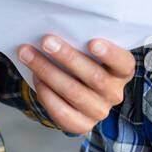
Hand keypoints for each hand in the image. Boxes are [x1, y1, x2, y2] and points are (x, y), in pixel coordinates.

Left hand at [17, 37, 135, 134]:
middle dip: (67, 57)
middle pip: (94, 77)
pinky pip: (62, 111)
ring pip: (73, 92)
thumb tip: (54, 27)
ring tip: (28, 54)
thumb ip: (81, 42)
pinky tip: (36, 77)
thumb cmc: (81, 62)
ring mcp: (99, 111)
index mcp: (122, 71)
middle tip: (46, 41)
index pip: (124, 63)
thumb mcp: (88, 52)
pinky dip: (46, 93)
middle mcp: (114, 93)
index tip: (92, 42)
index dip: (110, 54)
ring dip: (47, 71)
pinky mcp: (82, 125)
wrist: (76, 91)